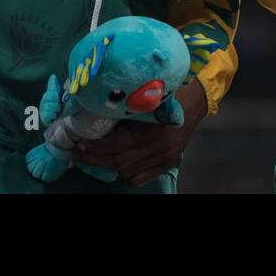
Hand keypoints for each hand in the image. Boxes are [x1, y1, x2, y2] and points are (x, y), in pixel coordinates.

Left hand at [73, 81, 207, 187]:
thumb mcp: (147, 101)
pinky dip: (127, 174)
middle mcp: (158, 148)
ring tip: (97, 158)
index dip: (96, 147)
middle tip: (82, 154)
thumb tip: (98, 121)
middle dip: (97, 159)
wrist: (195, 103)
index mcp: (152, 130)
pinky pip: (140, 178)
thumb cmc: (169, 97)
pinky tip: (120, 164)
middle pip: (119, 162)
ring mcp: (163, 158)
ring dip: (110, 166)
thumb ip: (127, 112)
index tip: (80, 144)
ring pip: (127, 172)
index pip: (117, 145)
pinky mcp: (167, 163)